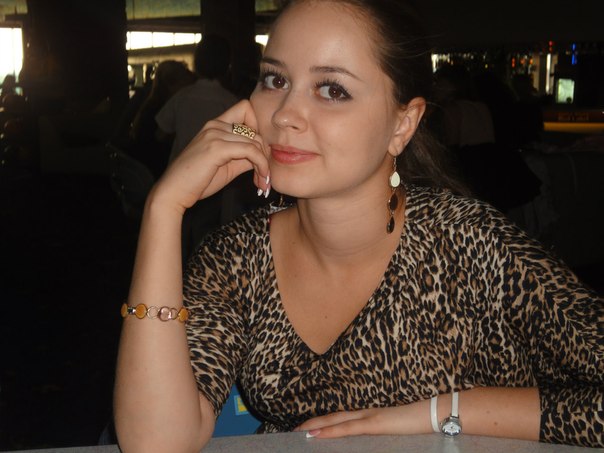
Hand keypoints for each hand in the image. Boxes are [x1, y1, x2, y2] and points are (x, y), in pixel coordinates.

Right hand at [151, 100, 269, 213]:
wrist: (175, 192)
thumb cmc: (197, 181)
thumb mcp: (227, 165)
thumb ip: (244, 156)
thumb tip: (264, 156)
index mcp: (215, 125)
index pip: (246, 108)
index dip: (258, 127)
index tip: (260, 151)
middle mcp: (215, 125)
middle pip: (256, 130)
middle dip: (264, 155)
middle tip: (265, 177)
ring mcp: (215, 134)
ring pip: (256, 142)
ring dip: (264, 164)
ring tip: (262, 182)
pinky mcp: (217, 147)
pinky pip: (251, 151)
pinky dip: (261, 165)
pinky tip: (260, 179)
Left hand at [295, 403, 429, 438]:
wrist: (435, 414)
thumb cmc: (420, 423)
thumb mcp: (397, 431)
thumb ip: (383, 431)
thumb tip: (374, 437)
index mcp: (371, 415)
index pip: (343, 418)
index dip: (325, 422)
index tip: (309, 428)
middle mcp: (367, 414)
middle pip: (335, 417)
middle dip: (314, 423)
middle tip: (296, 430)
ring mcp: (370, 417)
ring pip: (337, 421)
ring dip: (317, 426)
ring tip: (300, 432)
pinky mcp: (375, 423)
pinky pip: (348, 428)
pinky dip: (331, 431)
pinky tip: (318, 434)